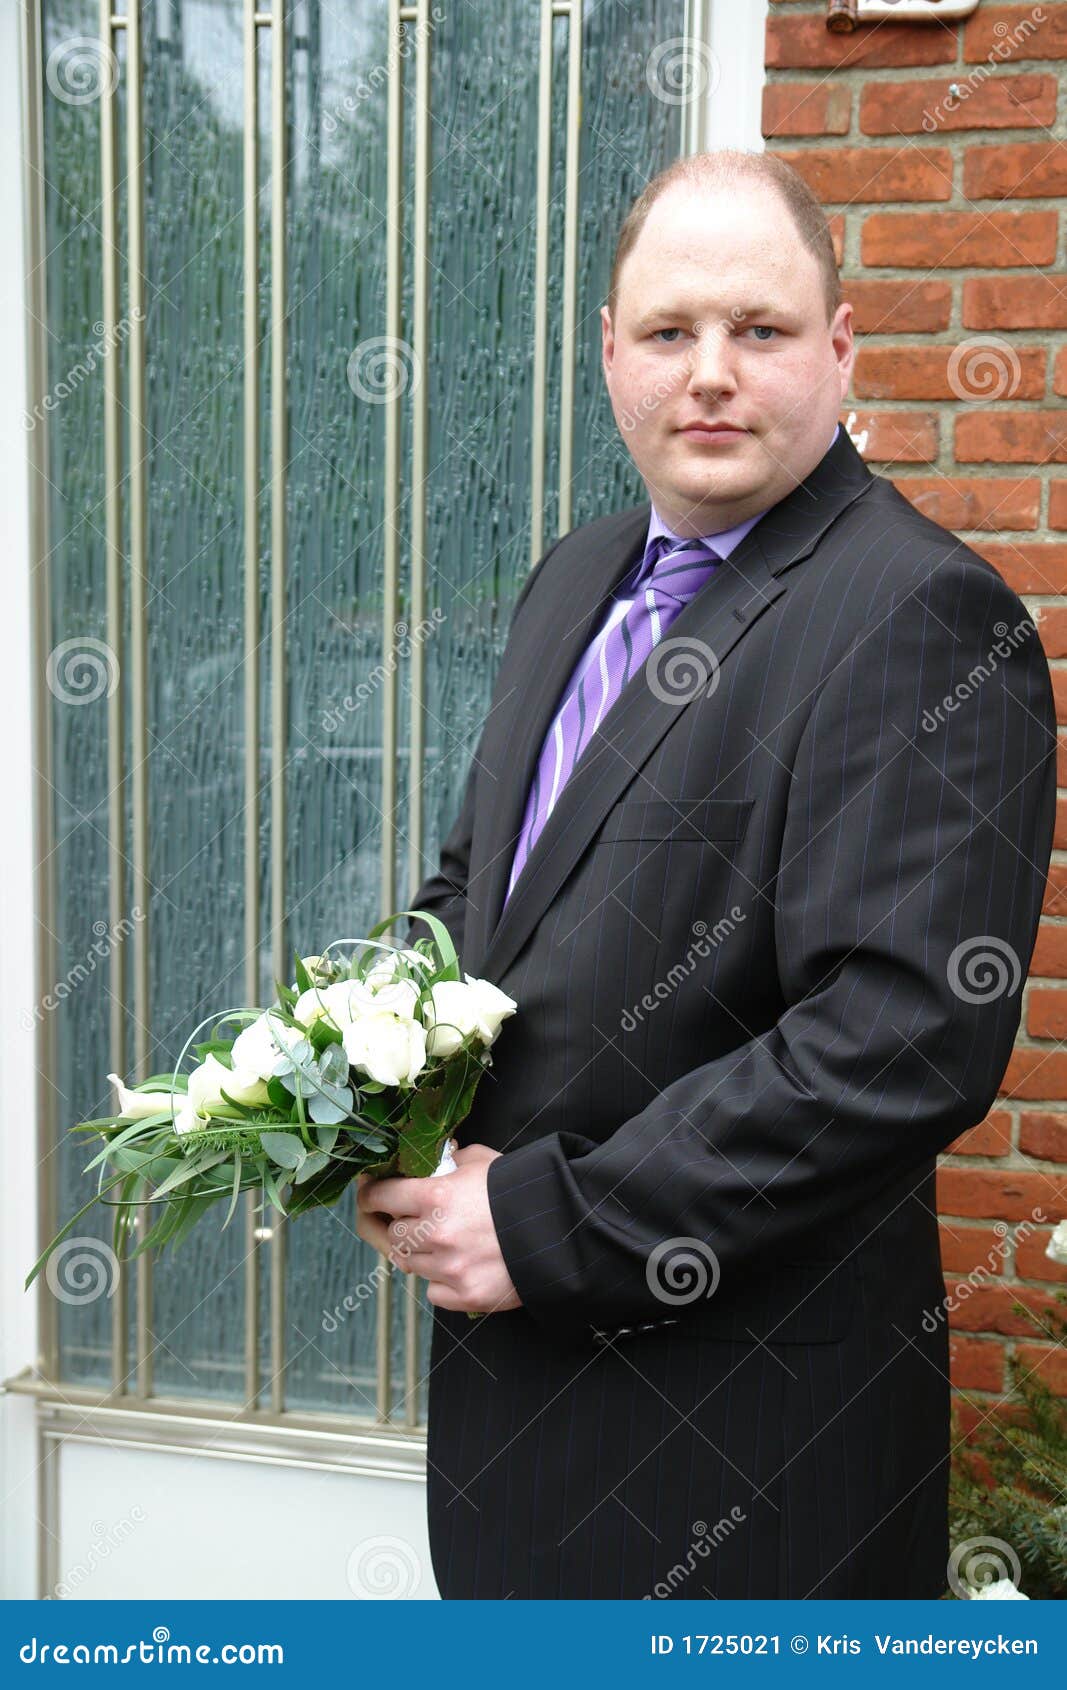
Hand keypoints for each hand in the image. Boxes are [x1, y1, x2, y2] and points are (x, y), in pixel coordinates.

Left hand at [355, 1143, 522, 1314]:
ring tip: (436, 1241)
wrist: (560, 1230)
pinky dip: (438, 1280)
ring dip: (416, 1252)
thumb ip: (451, 1161)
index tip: (368, 1193)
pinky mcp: (465, 1296)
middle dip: (391, 1225)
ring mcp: (449, 1270)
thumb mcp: (483, 1161)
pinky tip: (454, 1266)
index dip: (370, 1194)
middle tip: (395, 1219)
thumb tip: (435, 1158)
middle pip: (390, 1235)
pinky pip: (433, 1291)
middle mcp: (435, 1236)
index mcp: (435, 1197)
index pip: (380, 1197)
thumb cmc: (521, 1191)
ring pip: (408, 1265)